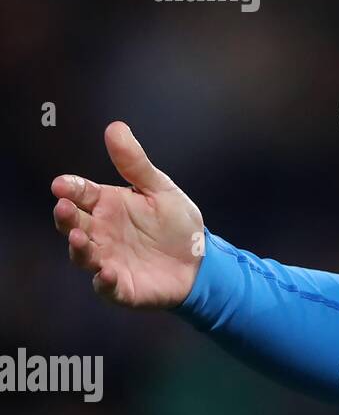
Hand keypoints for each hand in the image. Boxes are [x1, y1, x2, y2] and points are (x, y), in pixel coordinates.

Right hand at [51, 122, 204, 308]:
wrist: (200, 260)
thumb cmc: (176, 223)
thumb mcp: (160, 189)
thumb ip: (136, 164)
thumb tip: (115, 127)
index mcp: (108, 206)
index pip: (81, 194)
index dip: (70, 189)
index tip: (62, 185)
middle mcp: (101, 232)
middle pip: (74, 224)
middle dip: (66, 217)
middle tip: (64, 208)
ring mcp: (108, 259)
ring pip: (84, 255)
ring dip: (79, 248)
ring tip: (79, 238)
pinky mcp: (121, 286)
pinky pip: (107, 286)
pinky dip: (104, 281)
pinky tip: (106, 273)